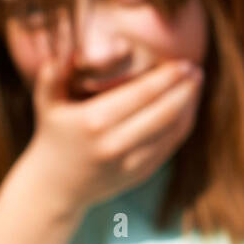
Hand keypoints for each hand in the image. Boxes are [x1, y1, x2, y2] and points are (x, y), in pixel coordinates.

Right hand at [18, 53, 203, 214]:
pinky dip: (184, 125)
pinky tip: (189, 108)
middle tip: (197, 70)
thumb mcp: (47, 105)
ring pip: (173, 129)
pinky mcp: (141, 173)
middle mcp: (114, 142)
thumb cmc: (53, 135)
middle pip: (164, 110)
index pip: (142, 93)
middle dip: (185, 88)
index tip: (183, 62)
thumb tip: (54, 56)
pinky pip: (170, 145)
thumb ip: (50, 78)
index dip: (167, 77)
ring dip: (190, 106)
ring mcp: (130, 161)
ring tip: (196, 85)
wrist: (55, 186)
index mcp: (93, 120)